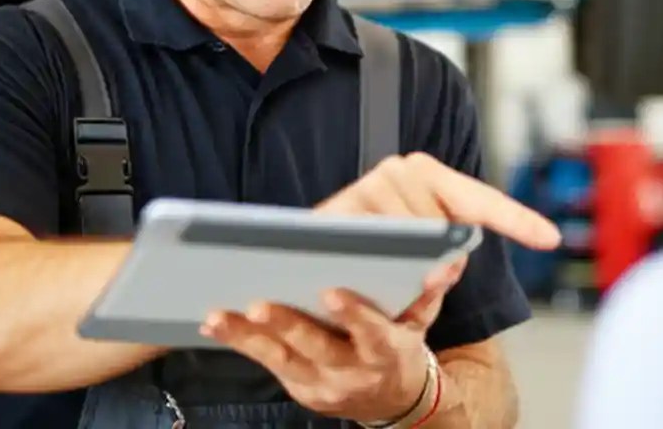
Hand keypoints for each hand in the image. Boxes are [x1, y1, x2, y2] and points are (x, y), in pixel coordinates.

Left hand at [202, 259, 465, 421]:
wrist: (394, 400)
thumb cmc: (403, 346)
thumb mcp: (422, 323)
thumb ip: (429, 292)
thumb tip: (446, 262)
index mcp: (386, 352)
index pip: (371, 334)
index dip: (352, 315)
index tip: (331, 293)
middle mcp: (352, 373)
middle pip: (317, 348)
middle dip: (288, 326)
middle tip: (260, 304)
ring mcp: (322, 385)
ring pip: (281, 359)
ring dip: (249, 337)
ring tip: (220, 315)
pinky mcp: (299, 388)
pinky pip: (266, 363)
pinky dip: (240, 344)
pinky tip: (216, 323)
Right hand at [319, 152, 561, 250]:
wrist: (323, 272)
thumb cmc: (382, 264)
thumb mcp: (423, 266)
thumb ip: (444, 266)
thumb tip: (447, 267)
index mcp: (431, 175)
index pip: (482, 202)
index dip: (518, 221)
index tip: (550, 239)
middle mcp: (402, 169)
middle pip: (442, 222)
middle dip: (440, 256)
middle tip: (421, 275)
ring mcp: (372, 184)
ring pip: (410, 230)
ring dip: (409, 260)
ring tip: (394, 272)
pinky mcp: (339, 206)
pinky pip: (374, 236)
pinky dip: (381, 256)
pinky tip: (383, 270)